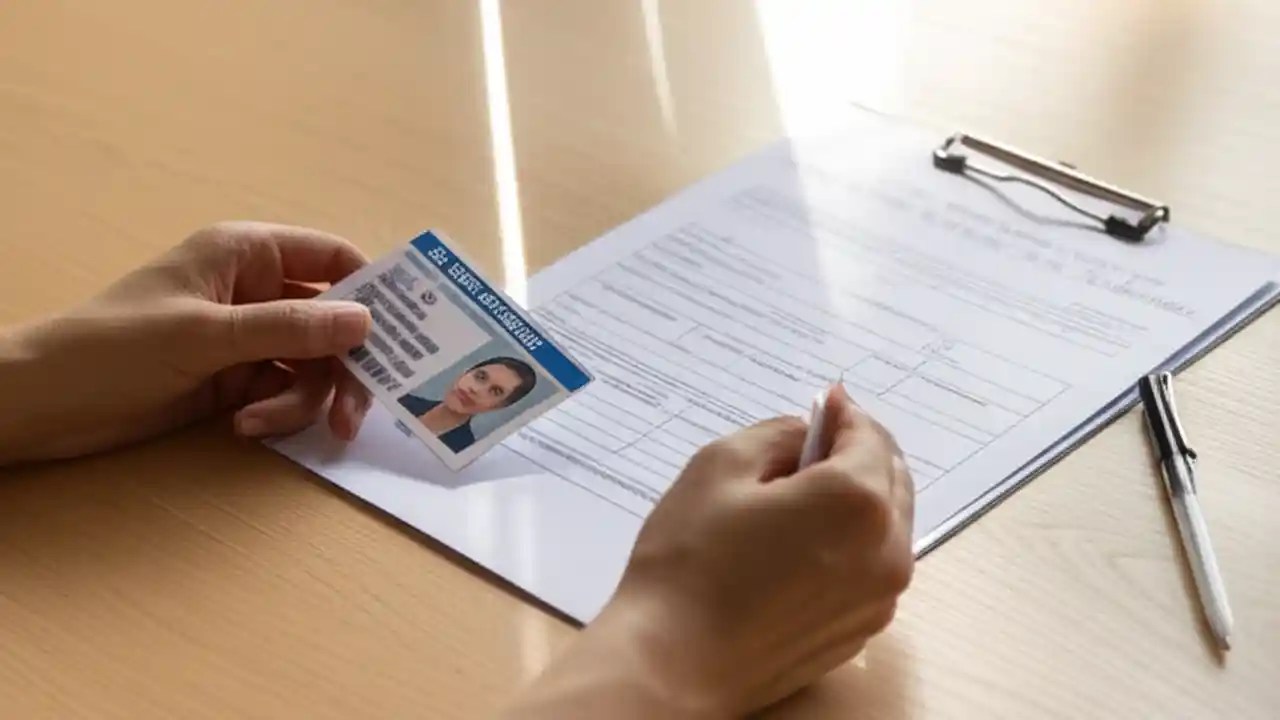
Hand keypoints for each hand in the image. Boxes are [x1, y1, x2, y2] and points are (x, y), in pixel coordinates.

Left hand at [0, 222, 373, 463]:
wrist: (42, 403)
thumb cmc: (115, 346)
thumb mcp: (207, 334)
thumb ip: (290, 327)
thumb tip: (368, 322)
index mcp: (247, 254)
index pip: (333, 259)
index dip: (373, 292)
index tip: (406, 335)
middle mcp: (256, 291)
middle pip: (333, 324)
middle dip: (343, 368)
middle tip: (353, 415)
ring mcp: (246, 338)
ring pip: (312, 366)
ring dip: (301, 400)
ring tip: (262, 425)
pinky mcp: (235, 380)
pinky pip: (283, 393)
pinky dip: (275, 414)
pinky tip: (244, 428)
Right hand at [504, 385, 914, 717]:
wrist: (673, 663)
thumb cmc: (689, 562)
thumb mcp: (720, 466)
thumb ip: (776, 434)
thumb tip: (806, 433)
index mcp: (857, 502)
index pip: (869, 437)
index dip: (843, 414)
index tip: (822, 404)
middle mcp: (887, 551)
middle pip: (891, 479)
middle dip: (857, 453)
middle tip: (812, 444)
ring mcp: (880, 598)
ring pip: (887, 526)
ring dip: (858, 499)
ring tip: (801, 495)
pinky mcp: (861, 631)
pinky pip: (871, 568)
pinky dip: (850, 543)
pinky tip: (800, 545)